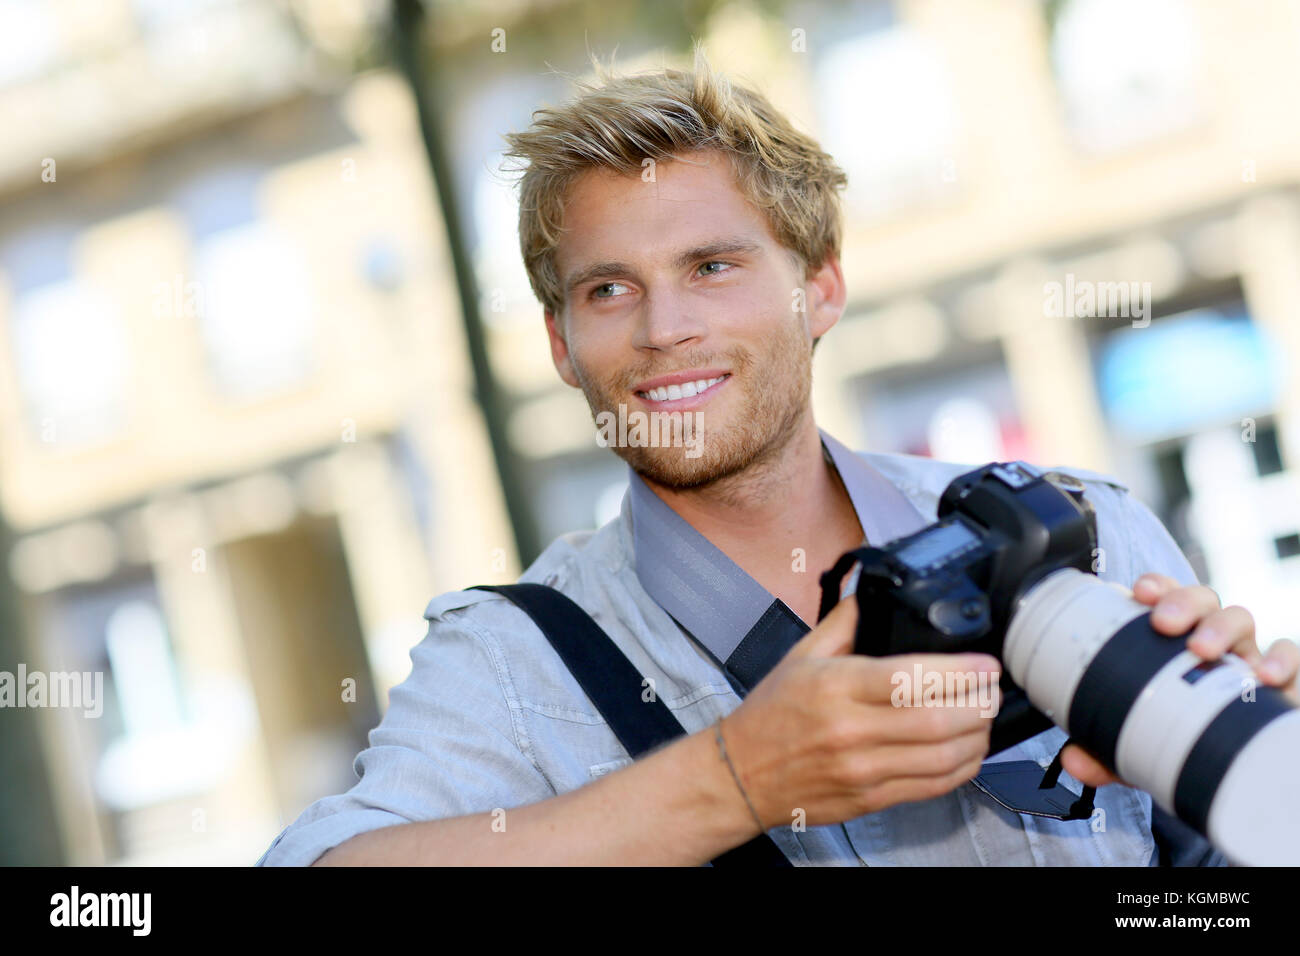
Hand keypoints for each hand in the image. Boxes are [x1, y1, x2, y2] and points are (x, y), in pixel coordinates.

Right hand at [721, 596, 999, 830]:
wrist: (741, 774)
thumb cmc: (770, 715)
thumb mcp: (800, 655)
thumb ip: (844, 621)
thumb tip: (871, 588)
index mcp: (836, 687)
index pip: (911, 678)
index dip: (960, 672)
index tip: (984, 664)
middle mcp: (851, 730)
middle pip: (938, 721)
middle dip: (980, 704)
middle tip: (993, 689)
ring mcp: (862, 770)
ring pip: (943, 759)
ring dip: (979, 738)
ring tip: (986, 717)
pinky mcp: (870, 799)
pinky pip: (931, 787)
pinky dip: (962, 770)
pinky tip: (969, 751)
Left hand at [1061, 573, 1299, 787]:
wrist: (1234, 764)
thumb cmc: (1182, 738)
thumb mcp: (1137, 745)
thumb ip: (1105, 749)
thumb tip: (1074, 759)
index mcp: (1170, 642)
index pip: (1162, 598)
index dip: (1154, 587)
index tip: (1138, 592)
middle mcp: (1208, 640)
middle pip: (1199, 599)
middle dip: (1180, 601)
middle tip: (1162, 623)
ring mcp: (1245, 656)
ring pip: (1239, 618)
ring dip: (1220, 626)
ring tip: (1202, 648)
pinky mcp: (1282, 680)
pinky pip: (1290, 656)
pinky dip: (1281, 659)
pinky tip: (1265, 675)